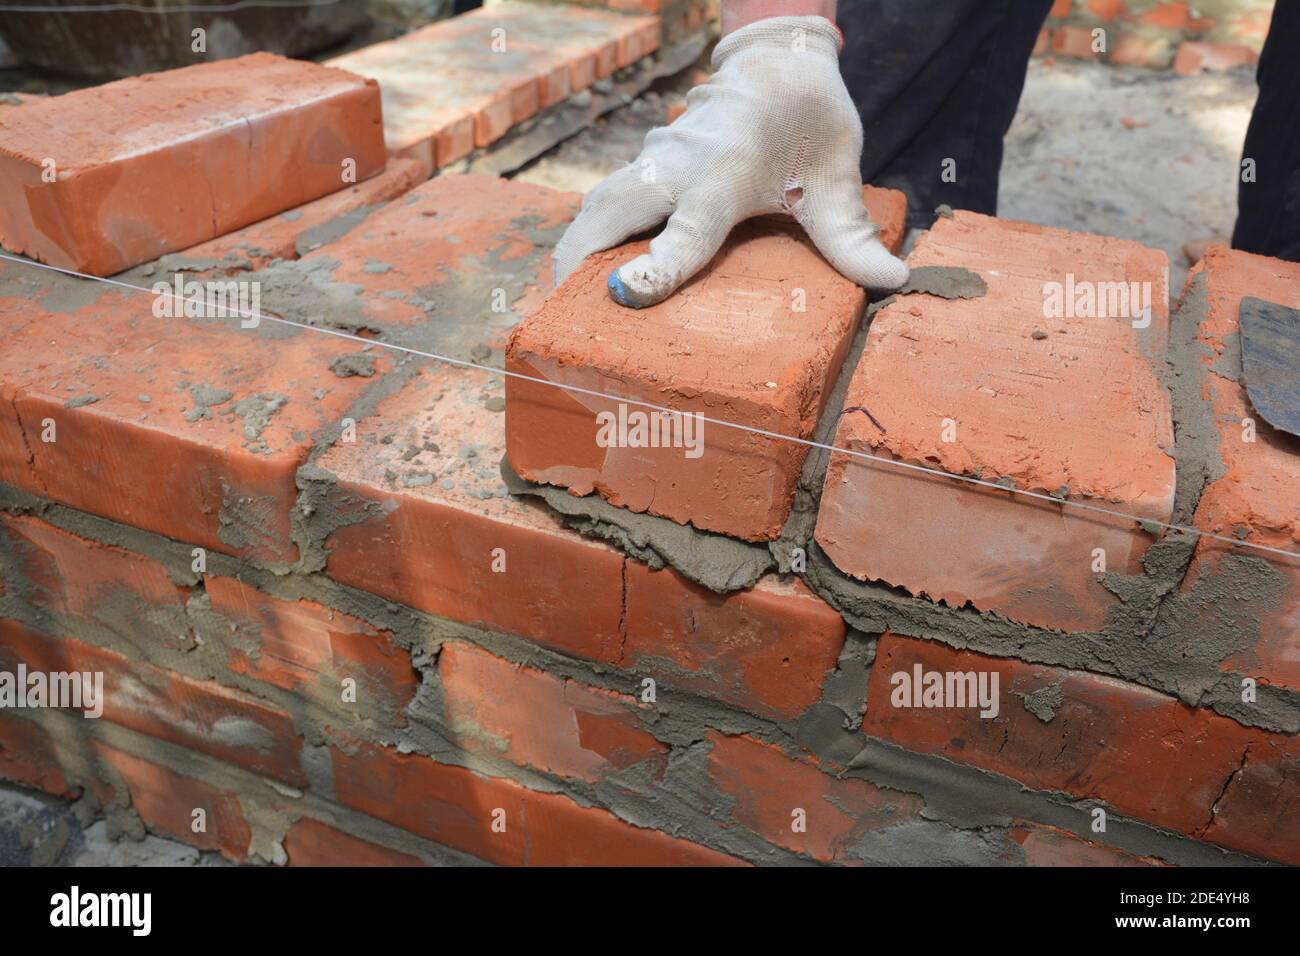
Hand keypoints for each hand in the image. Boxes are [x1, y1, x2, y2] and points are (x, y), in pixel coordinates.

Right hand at [552, 16, 909, 307]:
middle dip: (580, 267)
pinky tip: (577, 278)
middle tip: (558, 324)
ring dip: (573, 254)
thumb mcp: (837, 178)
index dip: (657, 267)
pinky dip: (584, 238)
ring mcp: (654, 163)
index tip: (625, 295)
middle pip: (610, 216)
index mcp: (728, 174)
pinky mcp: (644, 165)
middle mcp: (679, 168)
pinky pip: (602, 204)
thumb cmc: (811, 123)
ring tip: (554, 311)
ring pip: (595, 208)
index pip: (686, 230)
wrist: (778, 63)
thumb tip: (895, 285)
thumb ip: (852, 237)